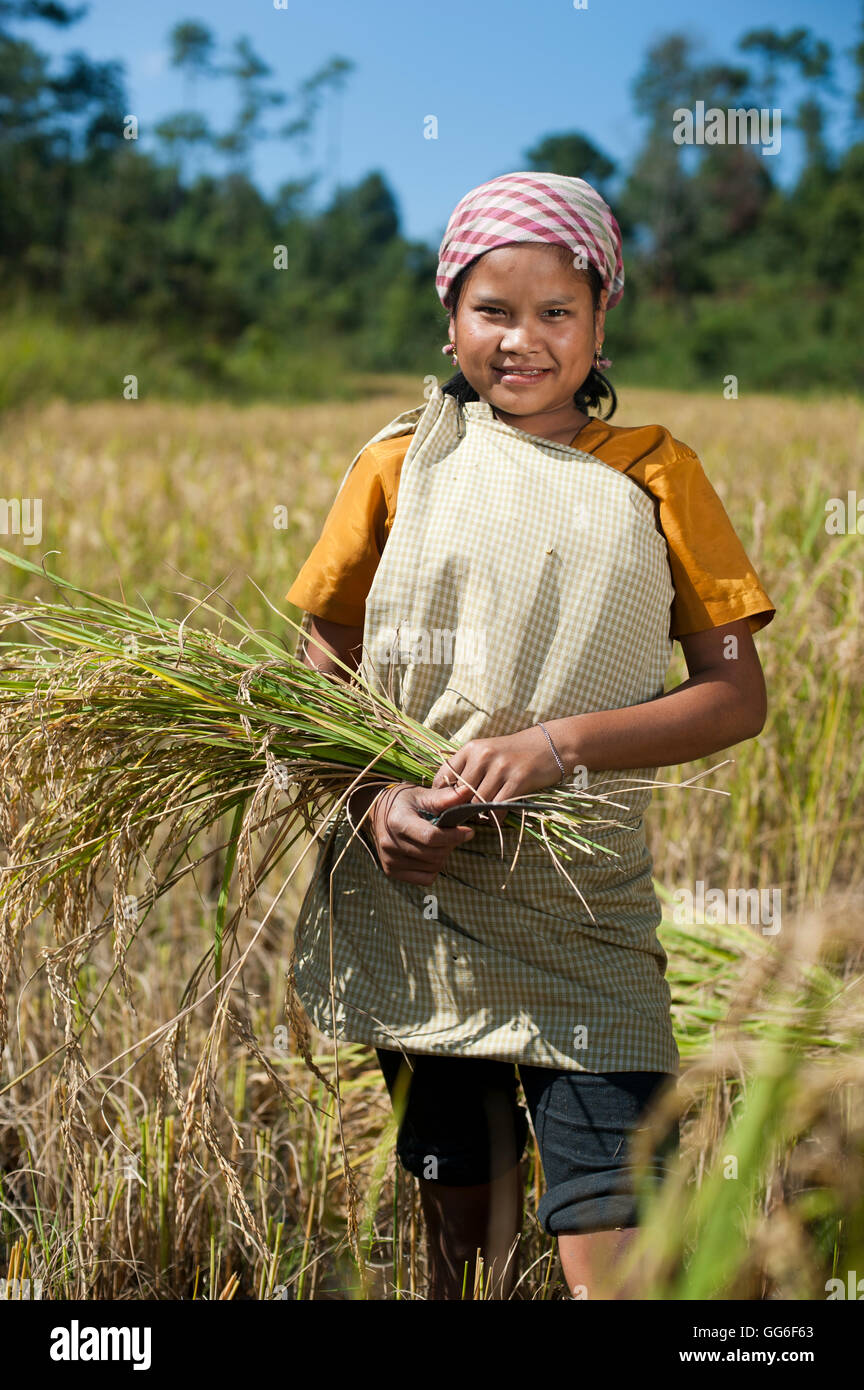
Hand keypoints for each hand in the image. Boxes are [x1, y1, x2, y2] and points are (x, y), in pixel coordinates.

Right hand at [351, 780, 479, 884]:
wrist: (376, 811)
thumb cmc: (404, 801)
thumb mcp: (423, 794)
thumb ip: (446, 797)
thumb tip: (468, 790)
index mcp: (398, 821)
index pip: (431, 837)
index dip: (454, 836)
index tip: (469, 831)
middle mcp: (391, 844)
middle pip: (434, 854)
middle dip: (450, 844)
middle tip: (453, 833)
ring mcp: (389, 860)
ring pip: (433, 867)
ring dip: (443, 855)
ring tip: (439, 841)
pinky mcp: (391, 871)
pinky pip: (425, 879)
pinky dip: (433, 868)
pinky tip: (430, 854)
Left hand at [430, 727, 564, 823]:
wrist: (551, 744)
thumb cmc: (516, 752)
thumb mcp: (488, 751)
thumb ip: (468, 768)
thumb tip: (448, 795)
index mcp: (471, 748)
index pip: (445, 776)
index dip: (442, 795)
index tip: (446, 805)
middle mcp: (483, 756)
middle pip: (460, 793)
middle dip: (462, 808)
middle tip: (466, 816)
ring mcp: (501, 768)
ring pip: (478, 802)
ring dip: (480, 814)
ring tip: (483, 816)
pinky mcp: (517, 780)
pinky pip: (498, 807)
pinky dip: (495, 817)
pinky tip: (497, 816)